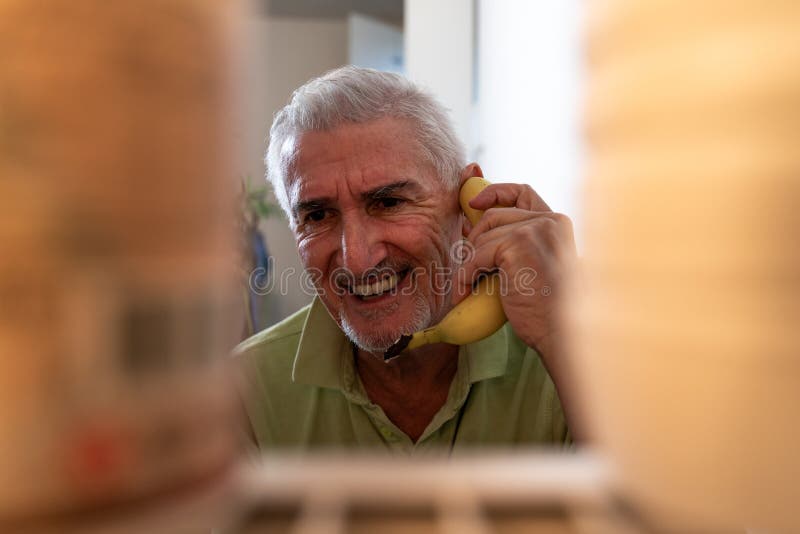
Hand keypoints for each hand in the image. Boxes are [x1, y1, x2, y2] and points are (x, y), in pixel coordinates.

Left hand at [457, 182, 576, 365]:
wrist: (561, 331)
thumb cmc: (548, 309)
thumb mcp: (534, 266)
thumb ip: (514, 243)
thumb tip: (469, 227)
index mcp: (557, 224)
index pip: (522, 192)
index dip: (494, 193)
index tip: (474, 203)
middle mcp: (548, 221)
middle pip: (493, 215)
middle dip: (475, 238)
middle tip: (468, 265)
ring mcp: (534, 230)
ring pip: (483, 238)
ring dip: (469, 264)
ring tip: (469, 287)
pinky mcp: (517, 245)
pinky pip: (476, 256)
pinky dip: (465, 276)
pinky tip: (465, 294)